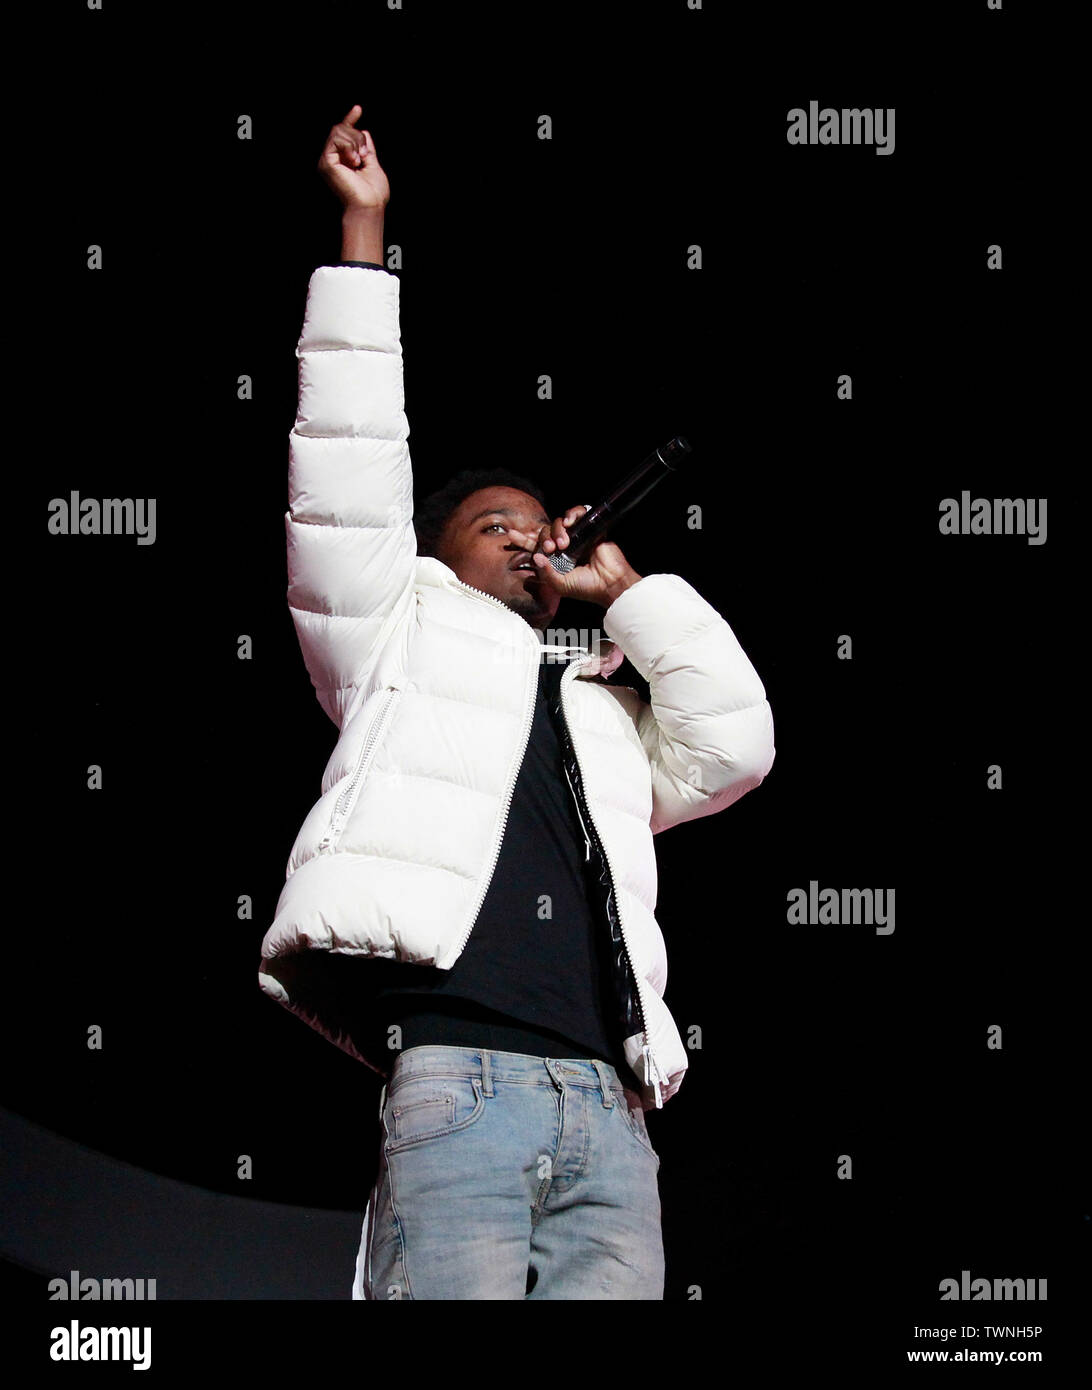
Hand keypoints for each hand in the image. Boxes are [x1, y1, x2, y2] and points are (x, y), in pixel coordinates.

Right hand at [317, 105, 389, 212]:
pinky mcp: (326, 162)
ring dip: (355, 141)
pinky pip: (335, 139)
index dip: (350, 120)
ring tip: (360, 160)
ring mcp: (327, 160)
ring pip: (338, 131)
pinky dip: (349, 146)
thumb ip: (367, 148)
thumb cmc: (373, 193)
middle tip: (366, 155)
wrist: (370, 206)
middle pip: (341, 129)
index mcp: (342, 161)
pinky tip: (354, 160)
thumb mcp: (373, 164)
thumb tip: (364, 130)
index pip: (343, 134)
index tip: (358, 109)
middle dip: (358, 136)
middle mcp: (332, 160)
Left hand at [527, 505, 641, 607]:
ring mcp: (577, 537)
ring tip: (563, 544)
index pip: (536, 546)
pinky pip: (579, 513)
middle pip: (545, 532)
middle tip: (550, 550)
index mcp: (555, 560)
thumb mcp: (560, 585)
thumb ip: (546, 573)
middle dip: (543, 539)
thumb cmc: (586, 588)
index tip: (511, 534)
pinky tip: (570, 522)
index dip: (524, 540)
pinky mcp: (590, 529)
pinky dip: (573, 513)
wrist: (609, 583)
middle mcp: (564, 547)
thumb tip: (536, 556)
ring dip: (557, 530)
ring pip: (559, 523)